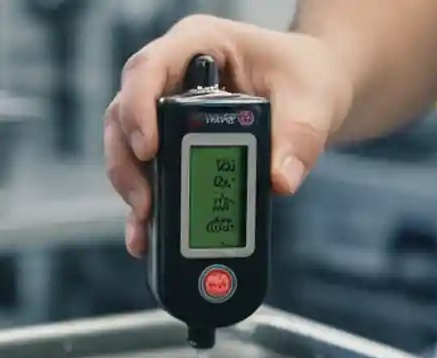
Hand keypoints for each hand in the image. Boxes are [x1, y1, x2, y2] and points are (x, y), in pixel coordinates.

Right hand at [105, 15, 354, 256]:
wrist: (310, 91)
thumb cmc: (306, 78)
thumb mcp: (311, 100)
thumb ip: (299, 137)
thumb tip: (280, 182)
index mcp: (199, 43)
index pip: (150, 67)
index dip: (138, 108)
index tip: (147, 149)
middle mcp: (171, 74)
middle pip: (124, 114)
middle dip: (127, 164)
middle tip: (145, 204)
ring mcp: (164, 110)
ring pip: (126, 147)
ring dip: (132, 189)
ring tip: (145, 228)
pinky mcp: (169, 144)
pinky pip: (147, 174)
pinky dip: (146, 206)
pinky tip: (148, 236)